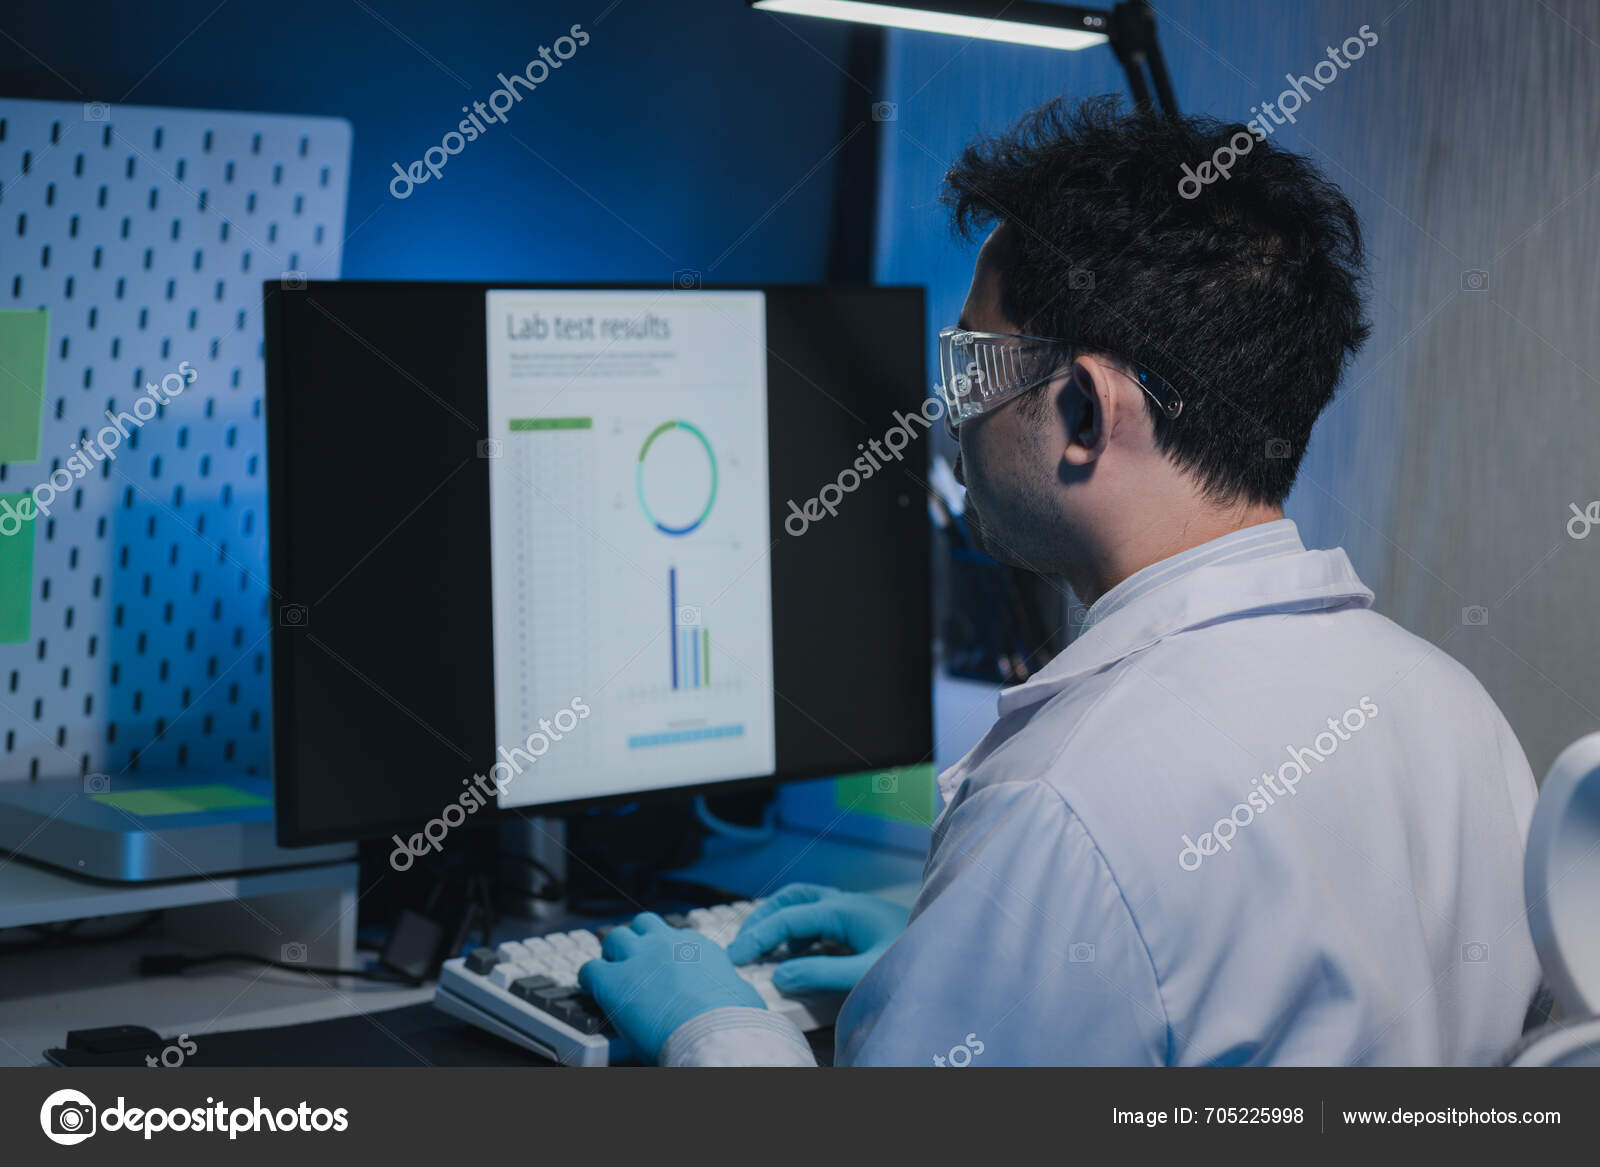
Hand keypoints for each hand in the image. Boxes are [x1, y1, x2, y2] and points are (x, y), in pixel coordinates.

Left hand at [578, 912, 764, 1063]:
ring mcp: (637, 958)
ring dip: (612, 953)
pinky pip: (589, 969)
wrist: (712, 1030)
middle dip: (637, 940)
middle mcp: (665, 943)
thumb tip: (736, 996)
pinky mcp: (613, 981)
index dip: (666, 950)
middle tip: (634, 961)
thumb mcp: (742, 993)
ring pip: (614, 938)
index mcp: (696, 945)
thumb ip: (729, 986)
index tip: (664, 965)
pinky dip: (588, 977)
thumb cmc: (733, 1018)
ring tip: (613, 972)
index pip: (674, 935)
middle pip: (642, 925)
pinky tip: (591, 988)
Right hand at [725, 883, 908, 993]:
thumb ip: (821, 973)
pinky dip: (796, 932)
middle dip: (763, 919)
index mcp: (843, 909)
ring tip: (759, 948)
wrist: (952, 954)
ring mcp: (852, 912)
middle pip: (791, 899)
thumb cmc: (913, 960)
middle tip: (740, 947)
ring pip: (804, 905)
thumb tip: (780, 974)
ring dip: (779, 921)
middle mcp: (845, 904)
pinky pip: (817, 920)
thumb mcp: (864, 973)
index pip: (788, 917)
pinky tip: (792, 956)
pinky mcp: (858, 924)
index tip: (735, 957)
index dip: (757, 936)